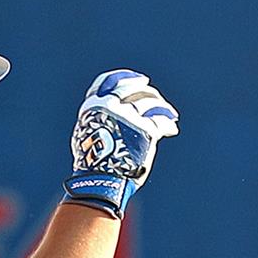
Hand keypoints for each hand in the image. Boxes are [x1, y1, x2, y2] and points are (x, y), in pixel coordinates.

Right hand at [61, 70, 178, 218]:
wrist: (99, 181)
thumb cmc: (91, 166)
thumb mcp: (84, 137)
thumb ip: (98, 123)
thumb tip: (107, 122)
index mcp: (93, 107)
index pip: (107, 82)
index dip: (124, 77)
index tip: (138, 80)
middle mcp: (111, 107)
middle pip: (132, 88)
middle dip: (145, 90)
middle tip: (153, 94)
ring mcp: (129, 117)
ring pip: (150, 102)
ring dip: (162, 106)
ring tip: (168, 113)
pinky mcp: (145, 130)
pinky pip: (161, 122)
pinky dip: (168, 124)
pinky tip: (172, 128)